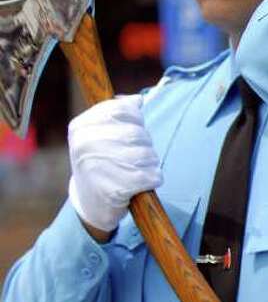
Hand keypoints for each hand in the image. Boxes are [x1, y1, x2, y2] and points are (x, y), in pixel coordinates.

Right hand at [67, 96, 161, 234]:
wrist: (90, 201)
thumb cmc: (101, 161)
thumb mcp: (101, 133)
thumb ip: (118, 114)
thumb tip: (136, 100)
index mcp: (80, 127)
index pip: (122, 109)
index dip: (136, 119)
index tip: (132, 129)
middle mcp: (84, 145)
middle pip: (137, 133)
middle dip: (145, 144)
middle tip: (136, 155)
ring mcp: (97, 168)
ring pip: (146, 154)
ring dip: (151, 162)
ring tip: (138, 168)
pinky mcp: (114, 189)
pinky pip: (150, 176)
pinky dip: (154, 178)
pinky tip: (143, 182)